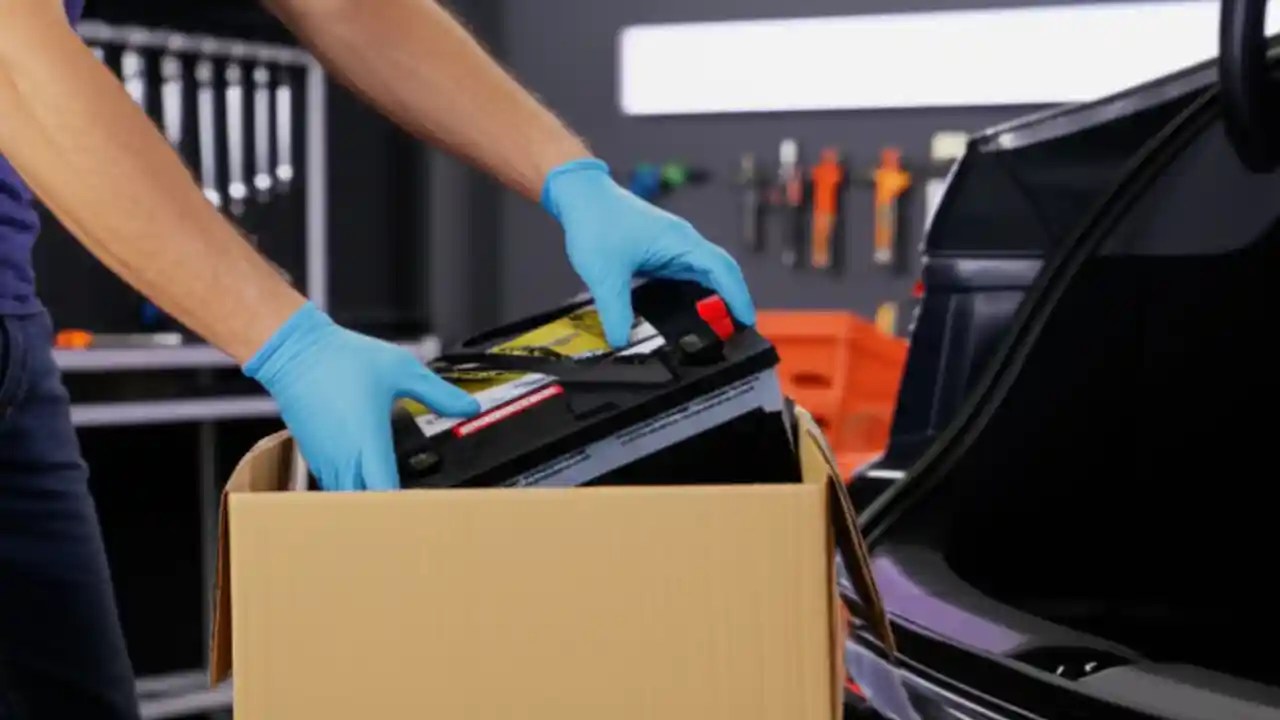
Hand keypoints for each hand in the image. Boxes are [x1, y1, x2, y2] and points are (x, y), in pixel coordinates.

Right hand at [244, 302, 479, 490]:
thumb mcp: (402, 370)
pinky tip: (369, 476)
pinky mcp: (314, 455)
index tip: (426, 508)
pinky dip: (351, 488)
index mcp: (368, 444)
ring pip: (348, 499)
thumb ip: (438, 393)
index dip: (406, 508)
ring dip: (367, 502)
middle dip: (388, 513)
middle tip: (414, 510)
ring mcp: (325, 460)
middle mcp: (344, 459)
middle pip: (366, 507)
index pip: (386, 495)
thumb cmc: (343, 359)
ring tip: (393, 498)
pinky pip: (335, 484)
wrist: (296, 352)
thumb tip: (468, 406)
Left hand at [542, 158, 755, 347]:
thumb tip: (621, 341)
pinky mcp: (660, 251)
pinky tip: (685, 312)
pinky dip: (693, 293)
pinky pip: (686, 275)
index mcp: (680, 242)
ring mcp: (672, 246)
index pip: (723, 271)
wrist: (581, 194)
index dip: (738, 297)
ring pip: (704, 274)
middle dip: (731, 301)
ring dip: (714, 298)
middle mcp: (682, 242)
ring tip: (716, 327)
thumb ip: (615, 312)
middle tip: (734, 332)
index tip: (746, 322)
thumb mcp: (604, 274)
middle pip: (721, 273)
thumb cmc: (595, 219)